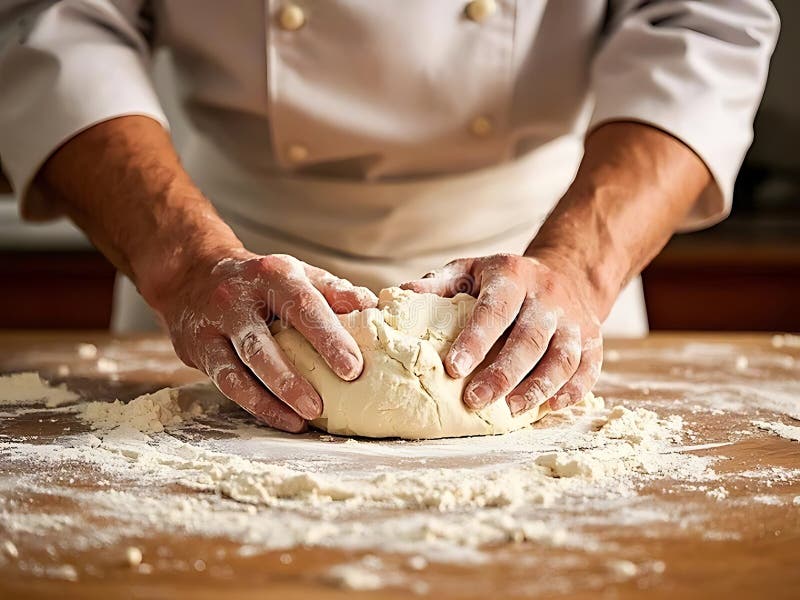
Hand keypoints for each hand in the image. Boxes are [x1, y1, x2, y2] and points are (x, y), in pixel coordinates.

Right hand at [160, 252, 376, 431]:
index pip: (304, 306)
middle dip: (294, 377)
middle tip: (323, 405)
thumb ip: (334, 292)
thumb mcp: (298, 274)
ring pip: (242, 367)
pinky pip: (228, 383)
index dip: (328, 338)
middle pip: (265, 343)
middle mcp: (238, 298)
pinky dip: (257, 405)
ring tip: (306, 418)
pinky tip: (284, 419)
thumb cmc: (262, 281)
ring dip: (274, 397)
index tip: (353, 368)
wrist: (193, 275)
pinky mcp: (199, 349)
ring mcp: (214, 324)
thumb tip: (373, 307)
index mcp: (273, 274)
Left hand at [401, 253, 602, 414]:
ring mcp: (574, 320)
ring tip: (511, 412)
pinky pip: (588, 368)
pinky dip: (572, 390)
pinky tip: (549, 408)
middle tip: (475, 401)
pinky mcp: (593, 340)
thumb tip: (402, 294)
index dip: (476, 339)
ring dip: (538, 387)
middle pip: (530, 338)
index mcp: (513, 276)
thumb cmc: (504, 280)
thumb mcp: (471, 270)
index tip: (453, 368)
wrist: (565, 272)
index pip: (495, 309)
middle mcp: (548, 297)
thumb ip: (440, 284)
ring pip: (562, 356)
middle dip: (503, 373)